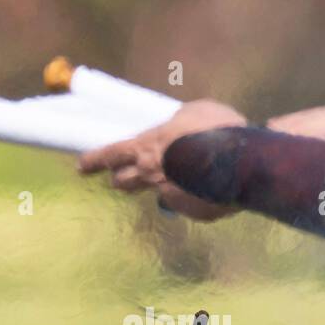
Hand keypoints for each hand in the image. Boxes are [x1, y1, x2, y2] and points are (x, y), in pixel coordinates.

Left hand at [78, 99, 246, 219]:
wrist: (242, 162)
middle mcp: (153, 176)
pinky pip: (190, 203)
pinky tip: (212, 185)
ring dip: (159, 188)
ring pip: (157, 196)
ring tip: (173, 179)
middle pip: (123, 182)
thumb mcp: (194, 111)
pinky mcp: (194, 213)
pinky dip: (197, 194)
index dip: (94, 160)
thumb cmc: (216, 129)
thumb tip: (180, 126)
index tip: (82, 166)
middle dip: (120, 178)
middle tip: (121, 176)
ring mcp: (172, 198)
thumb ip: (179, 122)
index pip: (110, 154)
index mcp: (147, 147)